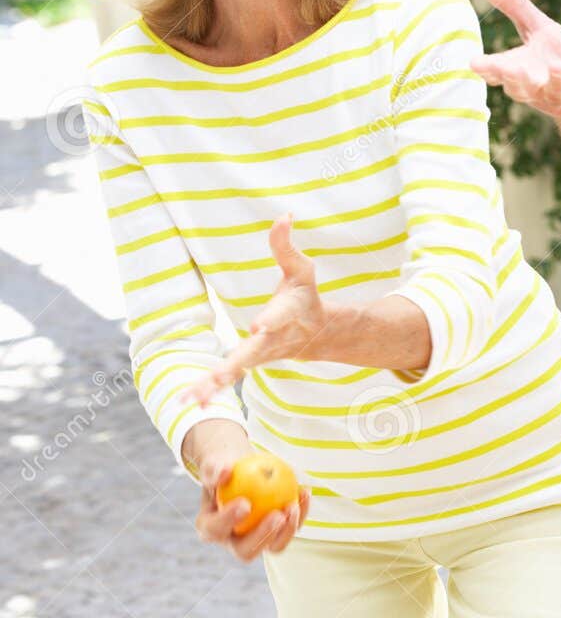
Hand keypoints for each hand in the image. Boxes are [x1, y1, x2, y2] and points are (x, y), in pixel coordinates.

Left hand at [182, 216, 332, 407]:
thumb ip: (286, 246)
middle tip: (218, 376)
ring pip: (234, 372)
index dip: (269, 319)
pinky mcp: (246, 364)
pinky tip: (186, 403)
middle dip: (234, 365)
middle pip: (251, 354)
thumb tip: (283, 214)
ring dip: (212, 385)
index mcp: (286, 315)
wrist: (317, 335)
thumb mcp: (301, 270)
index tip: (257, 325)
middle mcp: (271, 340)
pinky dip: (208, 391)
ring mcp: (258, 356)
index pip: (278, 317)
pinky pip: (225, 380)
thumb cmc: (305, 297)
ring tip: (189, 399)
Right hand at [192, 432, 310, 564]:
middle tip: (276, 515)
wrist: (240, 473)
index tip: (245, 503)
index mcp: (210, 528)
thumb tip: (225, 471)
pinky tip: (305, 492)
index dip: (228, 521)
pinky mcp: (278, 534)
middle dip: (263, 536)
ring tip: (293, 506)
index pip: (215, 529)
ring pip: (274, 547)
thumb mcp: (214, 464)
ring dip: (287, 530)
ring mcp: (257, 542)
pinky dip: (301, 512)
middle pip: (246, 551)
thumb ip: (215, 469)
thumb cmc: (224, 469)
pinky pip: (291, 528)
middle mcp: (232, 542)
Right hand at [471, 0, 560, 127]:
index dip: (487, 69)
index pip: (497, 72)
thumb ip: (512, 5)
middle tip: (508, 70)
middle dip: (516, 80)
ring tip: (557, 68)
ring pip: (556, 90)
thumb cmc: (555, 62)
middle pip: (521, 87)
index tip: (476, 63)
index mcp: (518, 73)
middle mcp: (536, 89)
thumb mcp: (536, 30)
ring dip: (556, 80)